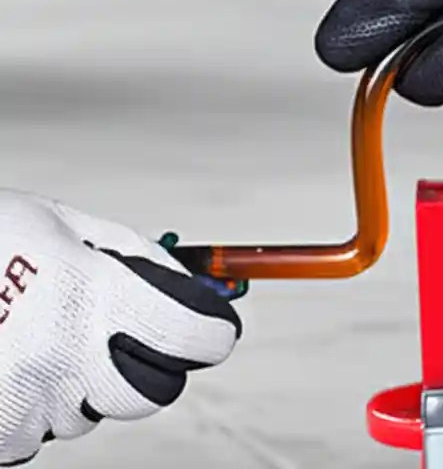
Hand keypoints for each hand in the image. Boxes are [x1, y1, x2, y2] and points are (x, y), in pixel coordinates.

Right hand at [0, 190, 240, 465]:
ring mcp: (26, 400)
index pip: (197, 336)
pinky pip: (41, 430)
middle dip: (150, 364)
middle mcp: (65, 354)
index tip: (207, 327)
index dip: (210, 330)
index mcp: (92, 293)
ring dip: (83, 381)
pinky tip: (9, 359)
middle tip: (120, 334)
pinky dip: (36, 403)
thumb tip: (200, 288)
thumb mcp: (67, 225)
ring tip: (37, 333)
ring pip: (95, 412)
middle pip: (155, 390)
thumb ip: (138, 259)